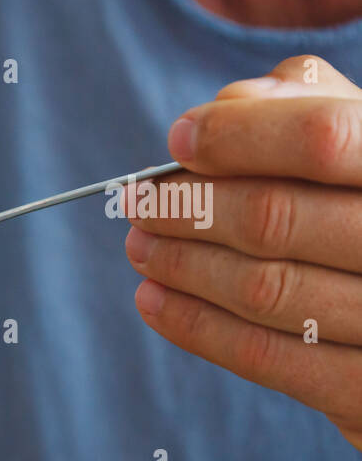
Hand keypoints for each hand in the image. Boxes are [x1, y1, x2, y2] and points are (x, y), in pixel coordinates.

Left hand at [124, 54, 361, 450]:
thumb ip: (315, 107)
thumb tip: (229, 103)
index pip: (321, 138)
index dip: (237, 136)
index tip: (178, 139)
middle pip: (276, 218)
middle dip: (188, 208)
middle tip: (139, 204)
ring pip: (263, 289)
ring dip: (181, 266)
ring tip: (141, 246)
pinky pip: (266, 357)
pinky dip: (195, 325)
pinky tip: (154, 300)